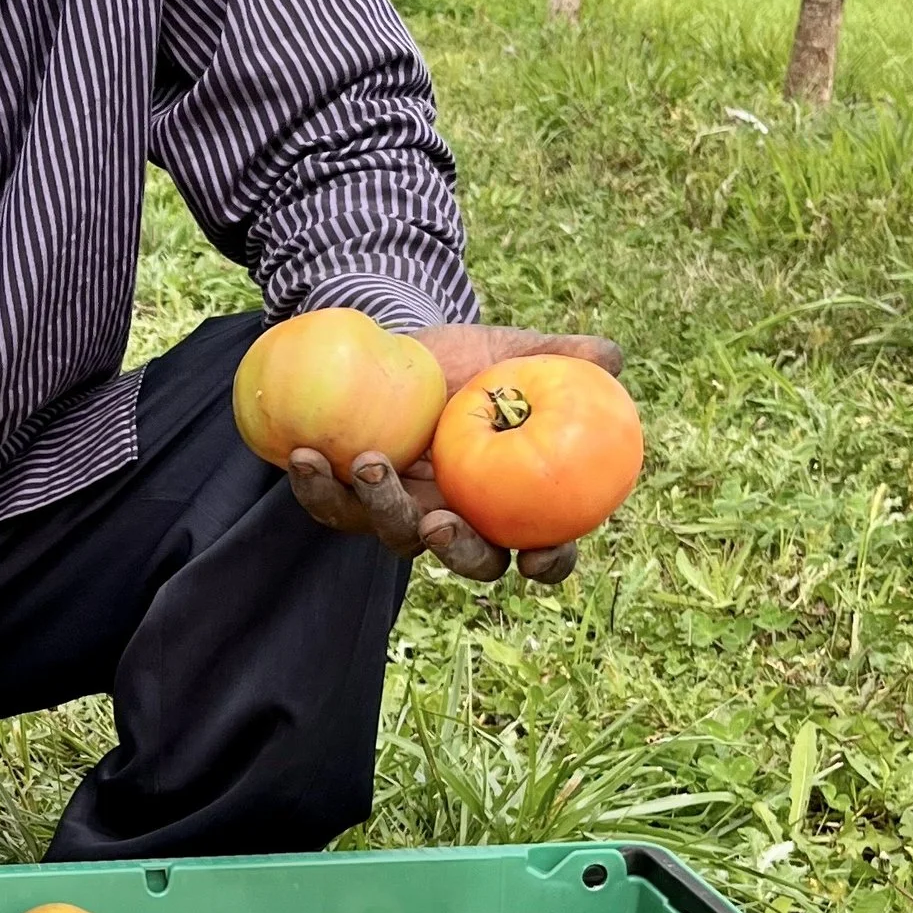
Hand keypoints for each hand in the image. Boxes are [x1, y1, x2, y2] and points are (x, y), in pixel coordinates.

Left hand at [285, 324, 624, 584]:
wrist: (400, 349)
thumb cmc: (470, 360)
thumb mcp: (512, 353)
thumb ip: (560, 359)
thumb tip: (610, 357)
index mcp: (514, 503)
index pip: (543, 550)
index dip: (548, 562)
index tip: (540, 554)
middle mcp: (462, 521)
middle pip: (469, 560)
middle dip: (457, 553)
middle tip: (440, 523)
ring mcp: (404, 515)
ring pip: (396, 536)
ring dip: (379, 508)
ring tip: (365, 463)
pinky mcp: (351, 498)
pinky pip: (332, 506)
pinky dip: (315, 486)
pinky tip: (303, 454)